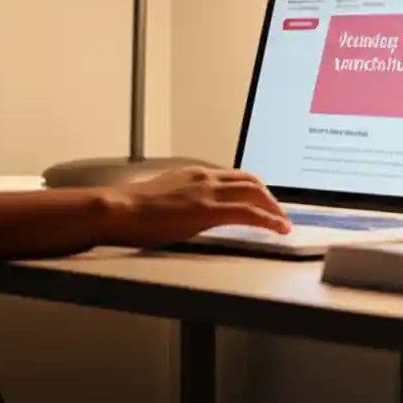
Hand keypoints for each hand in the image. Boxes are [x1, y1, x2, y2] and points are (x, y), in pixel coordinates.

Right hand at [101, 167, 290, 247]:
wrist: (119, 210)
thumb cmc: (132, 210)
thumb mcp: (164, 197)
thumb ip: (183, 200)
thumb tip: (191, 213)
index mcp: (194, 174)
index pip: (233, 177)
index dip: (253, 189)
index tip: (262, 201)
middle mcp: (204, 177)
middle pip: (250, 180)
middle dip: (269, 196)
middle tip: (279, 213)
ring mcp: (207, 192)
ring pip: (254, 192)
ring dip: (273, 207)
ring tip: (282, 222)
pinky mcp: (208, 210)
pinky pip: (249, 213)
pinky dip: (268, 220)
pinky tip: (278, 229)